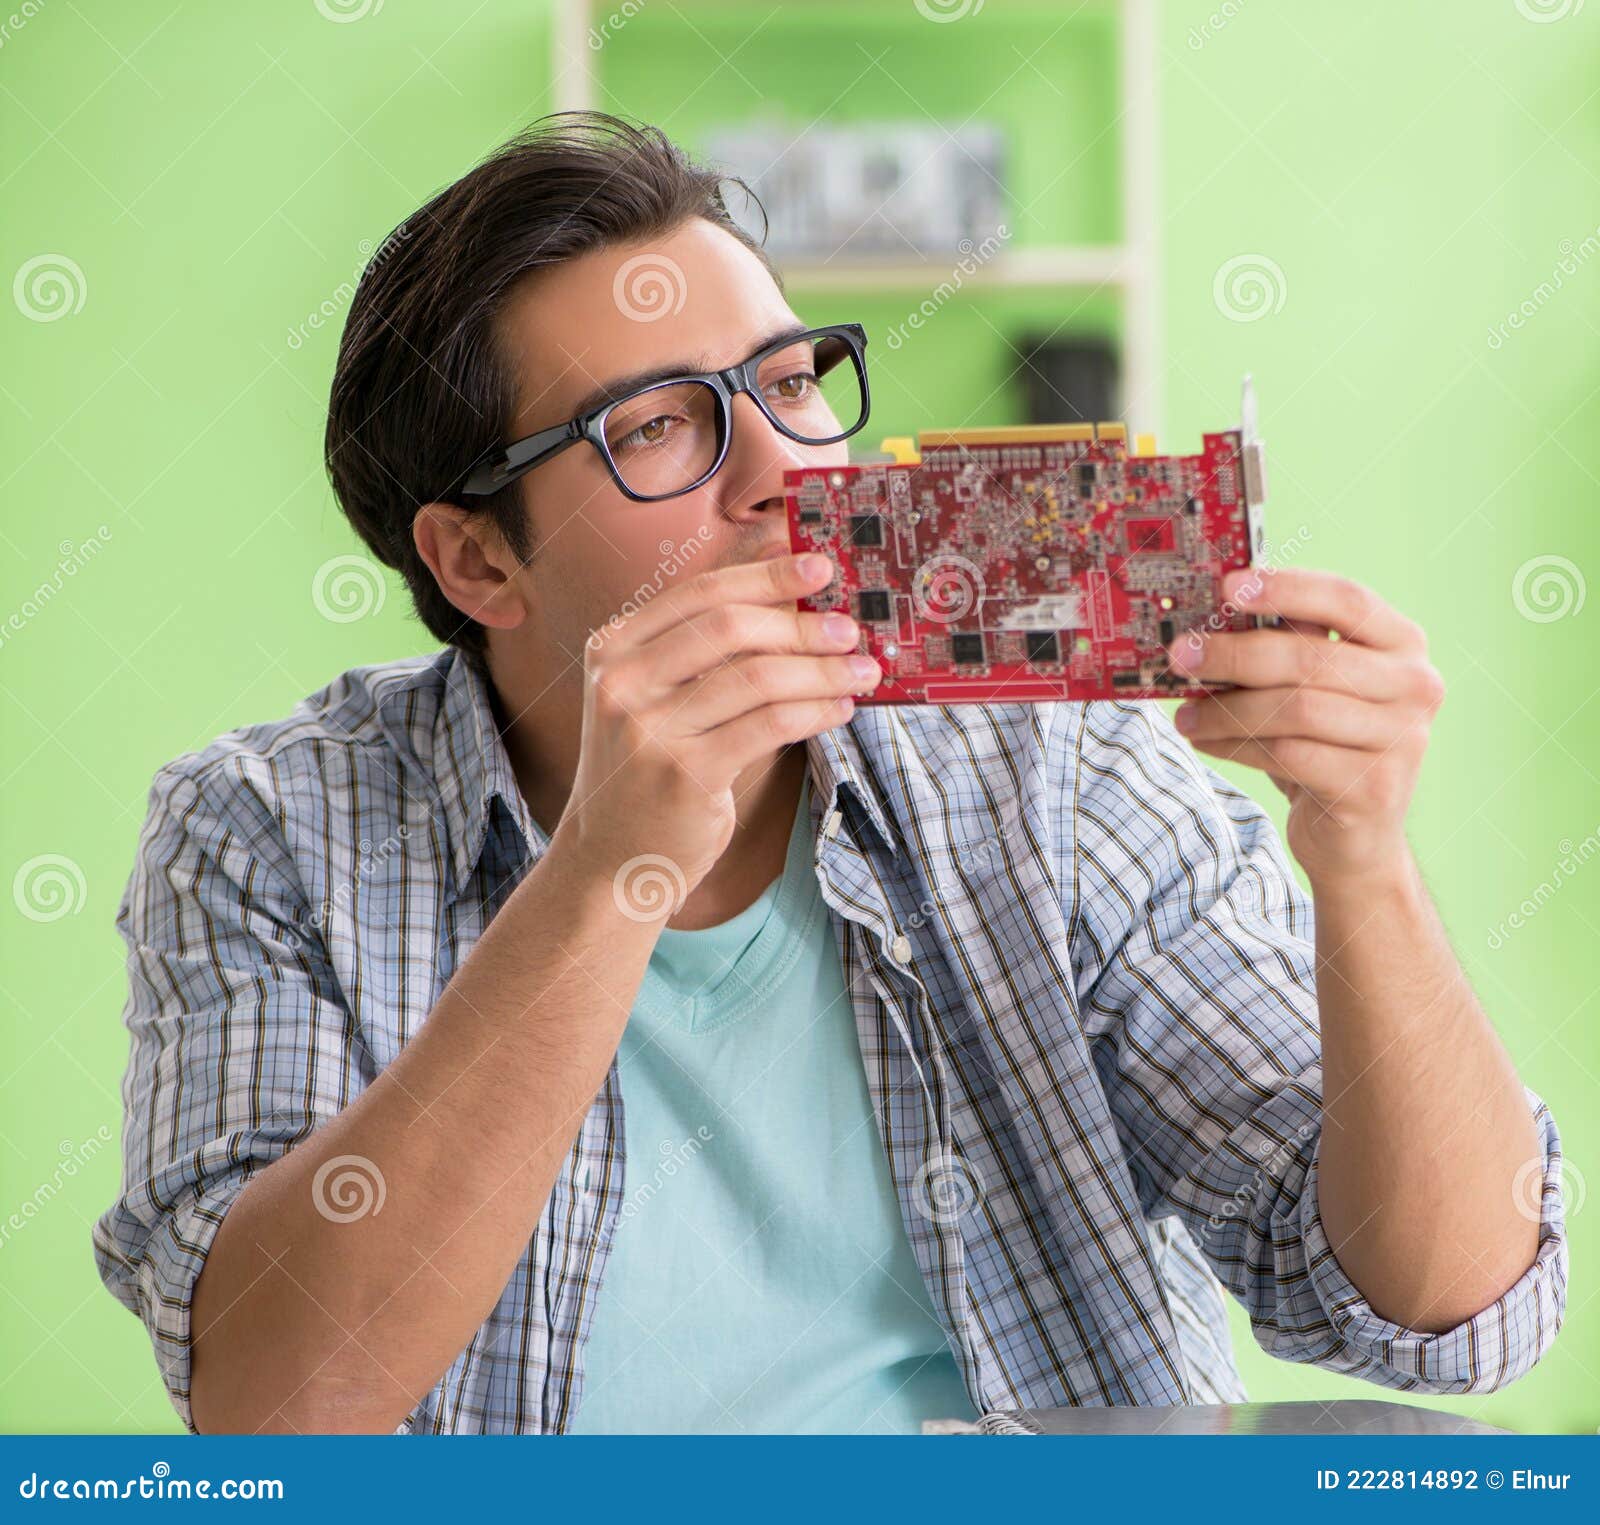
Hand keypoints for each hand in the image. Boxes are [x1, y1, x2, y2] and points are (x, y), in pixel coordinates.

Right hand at [554, 552, 880, 908]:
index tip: (818, 566)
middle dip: (801, 624)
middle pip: (730, 627)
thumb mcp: (655, 698)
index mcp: (613, 648)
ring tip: (862, 672)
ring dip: (821, 670)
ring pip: (757, 677)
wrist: (613, 858)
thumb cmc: (648, 772)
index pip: (699, 593)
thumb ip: (705, 648)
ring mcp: (649, 729)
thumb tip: (788, 590)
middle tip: (849, 629)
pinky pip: (769, 726)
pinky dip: (814, 712)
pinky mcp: (685, 774)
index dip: (765, 575)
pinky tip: (840, 709)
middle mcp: (622, 683)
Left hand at [1165, 566, 1445, 889]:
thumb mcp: (1311, 687)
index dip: (1286, 588)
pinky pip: (1287, 755)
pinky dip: (1234, 744)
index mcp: (1402, 643)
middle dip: (1234, 654)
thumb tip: (1211, 616)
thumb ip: (1284, 646)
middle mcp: (1415, 685)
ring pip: (1295, 709)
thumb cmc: (1325, 744)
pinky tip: (1205, 741)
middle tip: (1181, 655)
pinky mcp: (1373, 788)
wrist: (1356, 836)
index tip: (1228, 585)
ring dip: (1226, 709)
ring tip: (1184, 714)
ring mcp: (1401, 739)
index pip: (1346, 599)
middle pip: (1310, 658)